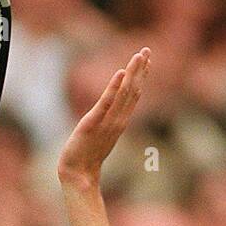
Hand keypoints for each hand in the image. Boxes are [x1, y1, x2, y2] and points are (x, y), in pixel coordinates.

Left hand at [58, 47, 149, 190]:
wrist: (78, 175)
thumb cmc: (88, 156)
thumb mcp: (103, 136)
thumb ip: (108, 123)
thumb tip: (111, 115)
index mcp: (120, 122)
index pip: (133, 94)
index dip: (141, 76)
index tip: (146, 59)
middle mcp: (117, 120)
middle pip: (132, 91)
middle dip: (140, 70)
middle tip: (147, 50)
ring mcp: (107, 122)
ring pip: (123, 94)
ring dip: (132, 73)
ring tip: (138, 56)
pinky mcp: (92, 123)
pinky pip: (105, 103)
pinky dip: (114, 88)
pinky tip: (120, 74)